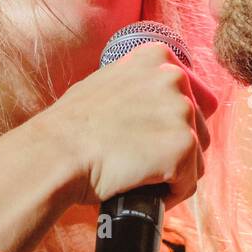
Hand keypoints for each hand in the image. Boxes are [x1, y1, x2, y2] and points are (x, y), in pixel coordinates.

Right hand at [29, 42, 218, 209]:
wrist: (56, 153)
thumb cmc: (70, 127)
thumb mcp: (105, 84)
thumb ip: (137, 85)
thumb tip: (152, 104)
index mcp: (156, 57)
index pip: (189, 96)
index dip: (170, 124)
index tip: (148, 138)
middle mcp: (174, 77)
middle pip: (195, 127)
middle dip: (173, 150)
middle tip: (141, 162)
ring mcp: (181, 111)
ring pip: (195, 157)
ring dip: (172, 173)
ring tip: (140, 178)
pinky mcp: (183, 145)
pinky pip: (189, 182)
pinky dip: (170, 194)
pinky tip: (144, 192)